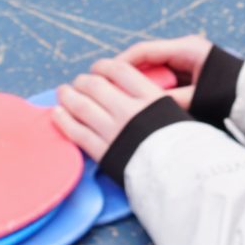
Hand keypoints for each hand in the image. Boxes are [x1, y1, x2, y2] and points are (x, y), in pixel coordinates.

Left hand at [52, 59, 177, 161]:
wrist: (186, 178)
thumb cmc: (188, 147)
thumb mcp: (177, 114)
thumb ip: (154, 101)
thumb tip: (138, 93)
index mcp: (150, 96)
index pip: (119, 70)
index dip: (103, 67)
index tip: (97, 69)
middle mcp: (129, 110)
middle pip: (96, 85)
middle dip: (83, 82)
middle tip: (77, 83)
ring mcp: (114, 131)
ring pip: (82, 106)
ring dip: (68, 96)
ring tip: (63, 93)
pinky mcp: (104, 152)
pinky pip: (77, 133)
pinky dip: (64, 120)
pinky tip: (57, 113)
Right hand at [109, 32, 211, 109]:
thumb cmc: (229, 93)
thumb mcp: (199, 97)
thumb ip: (172, 101)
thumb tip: (145, 107)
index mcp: (187, 48)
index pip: (144, 50)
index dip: (121, 62)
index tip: (103, 76)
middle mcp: (185, 49)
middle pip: (146, 58)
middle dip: (126, 73)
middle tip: (108, 88)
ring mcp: (187, 59)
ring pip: (154, 68)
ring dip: (138, 80)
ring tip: (120, 95)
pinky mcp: (190, 71)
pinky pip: (164, 77)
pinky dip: (152, 86)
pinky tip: (141, 98)